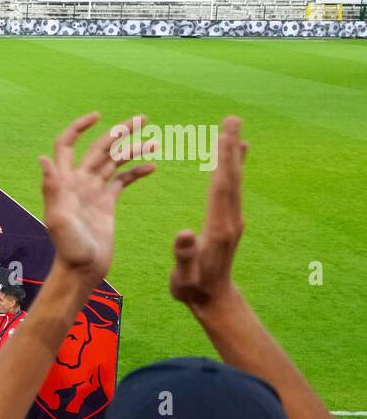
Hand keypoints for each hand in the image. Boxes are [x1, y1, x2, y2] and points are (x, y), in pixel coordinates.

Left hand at [38, 113, 155, 280]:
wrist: (82, 269)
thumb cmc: (68, 247)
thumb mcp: (57, 218)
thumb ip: (52, 188)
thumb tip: (42, 157)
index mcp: (65, 181)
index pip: (67, 145)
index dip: (79, 128)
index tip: (98, 116)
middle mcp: (78, 182)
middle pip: (98, 148)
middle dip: (118, 132)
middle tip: (142, 119)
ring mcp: (93, 191)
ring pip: (114, 162)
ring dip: (132, 149)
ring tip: (154, 140)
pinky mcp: (107, 202)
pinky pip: (123, 180)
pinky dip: (137, 171)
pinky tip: (153, 165)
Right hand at [170, 116, 245, 311]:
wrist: (213, 300)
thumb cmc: (192, 288)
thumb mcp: (183, 276)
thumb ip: (183, 254)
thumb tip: (183, 233)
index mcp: (218, 227)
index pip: (221, 185)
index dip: (222, 158)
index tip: (223, 133)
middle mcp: (230, 219)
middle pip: (231, 176)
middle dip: (231, 146)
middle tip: (232, 119)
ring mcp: (233, 220)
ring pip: (234, 180)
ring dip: (234, 154)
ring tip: (235, 131)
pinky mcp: (230, 221)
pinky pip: (232, 188)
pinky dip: (233, 169)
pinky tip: (235, 159)